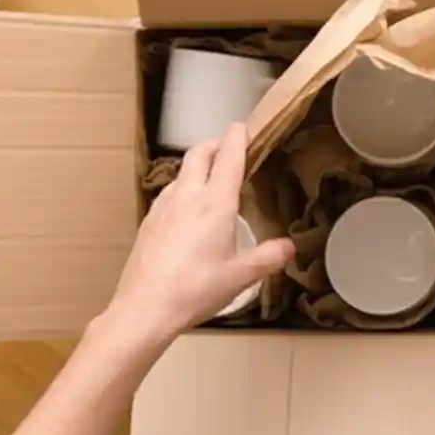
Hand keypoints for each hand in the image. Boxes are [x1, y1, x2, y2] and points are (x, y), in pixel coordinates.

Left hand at [98, 123, 294, 353]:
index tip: (245, 127)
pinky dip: (183, 188)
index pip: (228, 155)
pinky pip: (169, 192)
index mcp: (215, 202)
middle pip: (199, 153)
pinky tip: (188, 210)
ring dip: (197, 165)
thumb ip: (269, 257)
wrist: (145, 307)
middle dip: (216, 144)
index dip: (238, 136)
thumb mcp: (242, 276)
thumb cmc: (196, 289)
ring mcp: (163, 206)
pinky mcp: (149, 221)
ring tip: (212, 180)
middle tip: (230, 148)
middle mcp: (187, 196)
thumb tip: (289, 247)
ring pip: (181, 171)